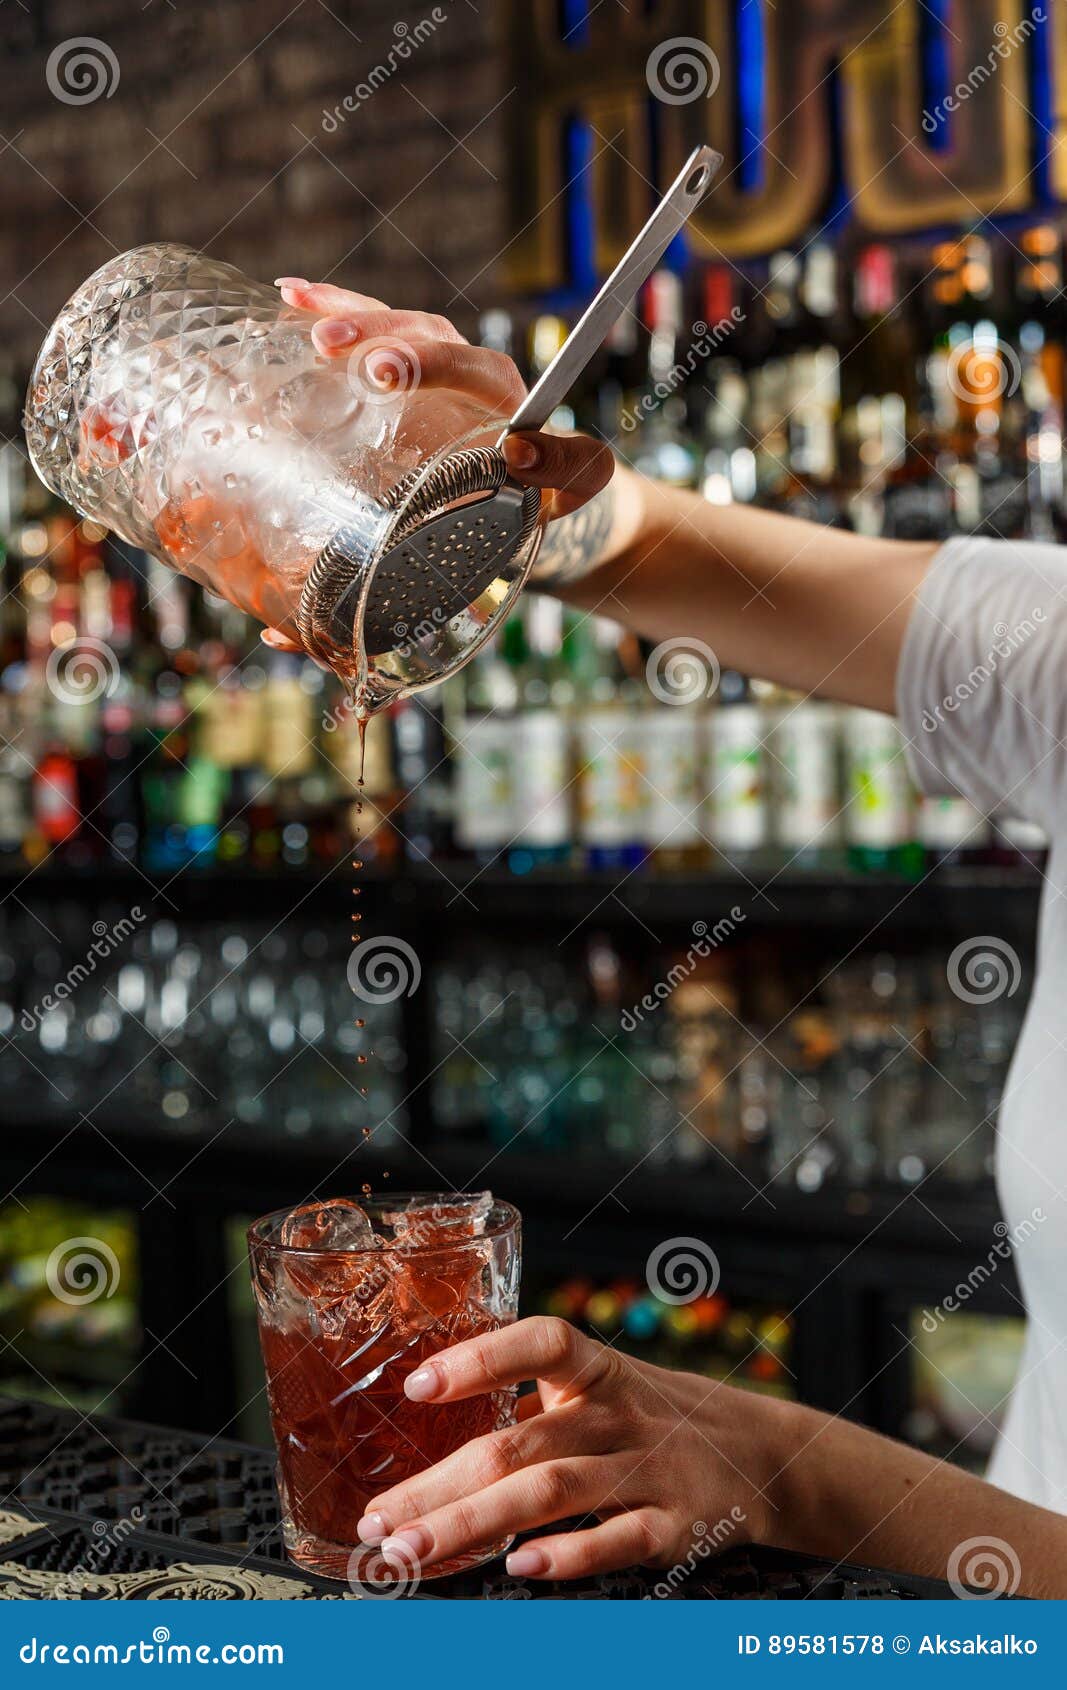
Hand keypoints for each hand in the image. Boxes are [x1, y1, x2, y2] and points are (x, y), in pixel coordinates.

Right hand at [260, 281, 613, 652]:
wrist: (516, 488)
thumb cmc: (538, 487)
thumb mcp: (569, 485)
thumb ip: (568, 467)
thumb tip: (520, 450)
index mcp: (501, 390)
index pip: (470, 366)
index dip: (429, 365)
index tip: (385, 375)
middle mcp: (464, 364)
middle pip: (425, 334)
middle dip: (381, 336)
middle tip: (335, 348)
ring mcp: (428, 361)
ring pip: (391, 324)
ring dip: (350, 319)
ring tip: (307, 322)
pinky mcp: (398, 368)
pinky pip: (368, 331)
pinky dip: (330, 309)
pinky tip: (291, 296)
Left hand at [354, 1315, 787, 1582]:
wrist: (765, 1452)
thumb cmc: (653, 1418)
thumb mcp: (601, 1389)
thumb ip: (530, 1400)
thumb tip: (427, 1425)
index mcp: (597, 1371)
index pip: (542, 1342)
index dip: (482, 1357)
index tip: (418, 1385)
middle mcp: (618, 1414)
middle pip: (520, 1442)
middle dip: (439, 1484)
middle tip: (377, 1520)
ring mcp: (649, 1469)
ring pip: (553, 1492)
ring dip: (475, 1525)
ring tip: (412, 1554)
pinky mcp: (677, 1524)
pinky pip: (620, 1538)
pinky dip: (571, 1555)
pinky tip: (520, 1569)